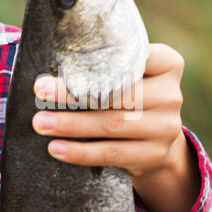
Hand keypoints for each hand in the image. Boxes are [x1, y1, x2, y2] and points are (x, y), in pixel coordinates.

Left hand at [32, 43, 185, 177]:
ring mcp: (167, 127)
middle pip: (118, 92)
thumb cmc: (128, 98)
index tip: (63, 64)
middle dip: (73, 93)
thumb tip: (49, 61)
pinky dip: (81, 152)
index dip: (98, 61)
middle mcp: (171, 94)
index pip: (133, 56)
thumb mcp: (127, 77)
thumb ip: (104, 65)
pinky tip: (56, 149)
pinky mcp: (155, 155)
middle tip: (40, 92)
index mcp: (167, 64)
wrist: (155, 142)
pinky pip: (112, 154)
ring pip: (112, 124)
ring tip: (41, 123)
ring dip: (72, 125)